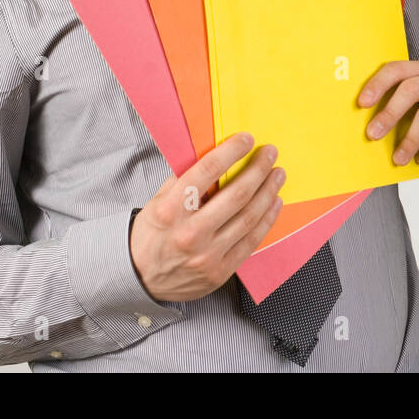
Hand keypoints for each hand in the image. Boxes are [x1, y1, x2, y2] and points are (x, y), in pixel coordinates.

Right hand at [129, 131, 285, 301]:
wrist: (141, 278)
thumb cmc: (151, 235)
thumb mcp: (157, 202)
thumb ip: (183, 179)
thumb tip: (214, 154)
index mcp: (170, 210)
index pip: (206, 172)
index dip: (231, 151)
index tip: (246, 139)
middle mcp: (189, 233)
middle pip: (236, 195)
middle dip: (258, 170)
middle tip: (269, 154)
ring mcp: (207, 255)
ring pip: (248, 217)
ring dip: (268, 191)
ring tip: (277, 175)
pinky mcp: (220, 271)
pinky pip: (251, 241)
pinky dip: (267, 218)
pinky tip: (274, 202)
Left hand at [358, 59, 418, 179]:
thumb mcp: (412, 114)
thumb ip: (395, 108)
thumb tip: (361, 117)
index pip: (399, 69)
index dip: (378, 84)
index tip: (362, 104)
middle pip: (411, 88)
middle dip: (389, 113)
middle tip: (373, 134)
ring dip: (408, 141)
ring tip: (398, 159)